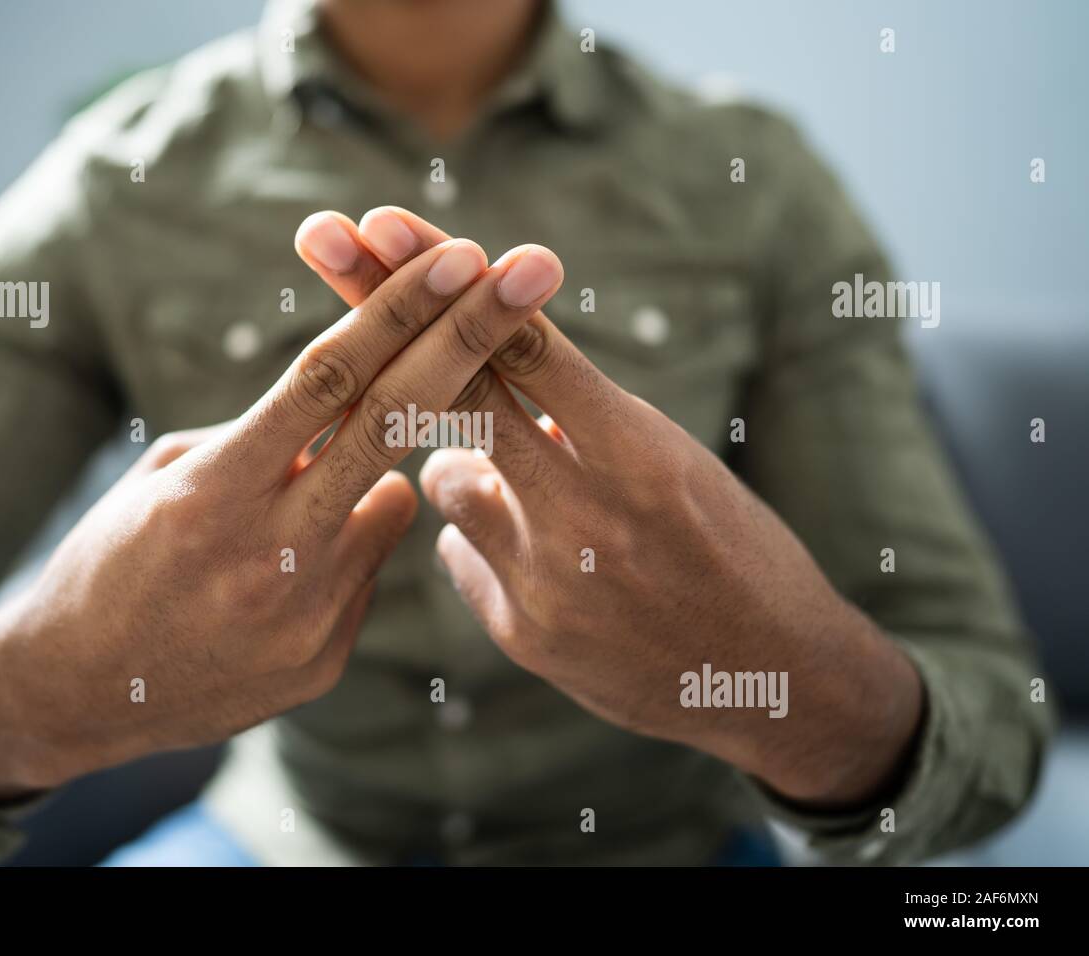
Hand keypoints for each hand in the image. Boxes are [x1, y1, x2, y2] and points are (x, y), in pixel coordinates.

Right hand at [0, 219, 563, 800]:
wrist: (76, 693)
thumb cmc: (112, 559)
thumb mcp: (169, 478)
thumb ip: (269, 444)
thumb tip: (364, 428)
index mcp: (214, 487)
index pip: (328, 377)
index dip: (402, 309)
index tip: (464, 256)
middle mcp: (270, 549)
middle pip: (395, 420)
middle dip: (472, 337)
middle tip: (534, 274)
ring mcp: (304, 612)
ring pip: (391, 499)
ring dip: (375, 472)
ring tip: (282, 504)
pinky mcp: (322, 659)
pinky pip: (364, 570)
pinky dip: (345, 545)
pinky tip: (273, 574)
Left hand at [307, 206, 923, 807]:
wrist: (773, 675)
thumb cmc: (731, 544)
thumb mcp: (676, 459)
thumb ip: (580, 417)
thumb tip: (487, 368)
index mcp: (640, 452)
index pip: (523, 343)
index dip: (447, 278)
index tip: (381, 222)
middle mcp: (586, 511)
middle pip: (457, 387)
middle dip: (386, 310)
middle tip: (325, 237)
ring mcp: (545, 577)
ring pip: (445, 474)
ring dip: (468, 463)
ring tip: (542, 492)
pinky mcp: (522, 631)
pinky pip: (460, 551)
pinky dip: (488, 538)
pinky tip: (546, 564)